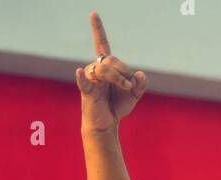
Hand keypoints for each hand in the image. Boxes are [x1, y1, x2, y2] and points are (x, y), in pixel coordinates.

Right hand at [76, 12, 148, 131]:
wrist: (107, 124)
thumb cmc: (117, 106)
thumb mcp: (134, 95)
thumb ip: (141, 84)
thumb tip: (140, 74)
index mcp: (107, 67)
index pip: (102, 44)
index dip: (98, 29)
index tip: (93, 13)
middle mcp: (97, 69)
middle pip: (111, 59)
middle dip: (125, 71)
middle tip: (131, 86)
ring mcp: (91, 79)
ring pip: (104, 69)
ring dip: (119, 77)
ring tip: (127, 88)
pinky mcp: (87, 91)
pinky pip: (84, 81)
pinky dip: (82, 77)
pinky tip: (80, 72)